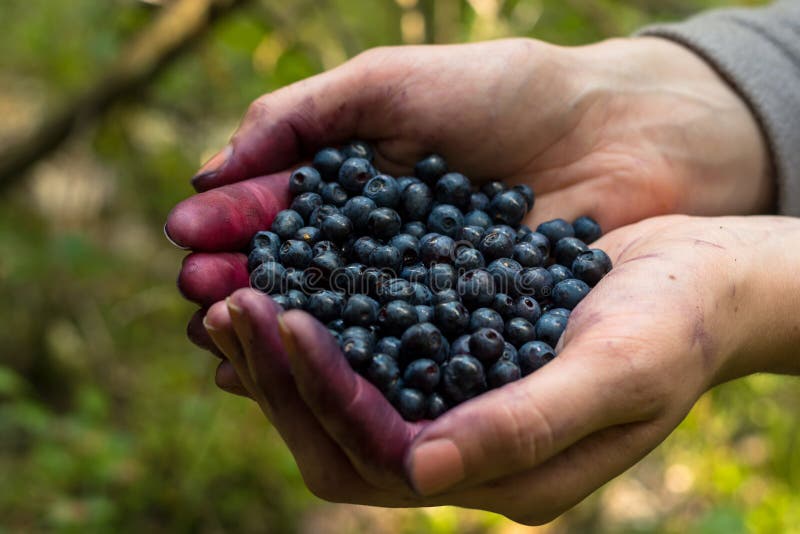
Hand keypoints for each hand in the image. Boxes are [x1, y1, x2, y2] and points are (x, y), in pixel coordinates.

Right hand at [166, 35, 773, 345]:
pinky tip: (303, 378)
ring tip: (228, 343)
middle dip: (242, 279)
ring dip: (280, 330)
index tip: (187, 235)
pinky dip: (348, 366)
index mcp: (354, 178)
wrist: (618, 132)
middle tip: (197, 294)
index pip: (277, 206)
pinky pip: (393, 352)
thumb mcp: (392, 81)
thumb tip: (213, 168)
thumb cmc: (505, 93)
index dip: (231, 219)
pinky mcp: (458, 327)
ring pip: (333, 318)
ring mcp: (415, 287)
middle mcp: (377, 240)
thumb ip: (304, 116)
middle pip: (295, 269)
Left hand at [197, 215, 799, 523]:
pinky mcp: (449, 359)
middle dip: (279, 380)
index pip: (382, 456)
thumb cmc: (676, 326)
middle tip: (230, 305)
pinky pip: (365, 353)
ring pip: (342, 399)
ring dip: (282, 355)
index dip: (326, 395)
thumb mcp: (615, 373)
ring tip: (237, 293)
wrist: (701, 280)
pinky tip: (287, 279)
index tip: (285, 319)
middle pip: (341, 441)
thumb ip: (523, 427)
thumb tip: (417, 473)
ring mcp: (452, 408)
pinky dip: (320, 322)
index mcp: (503, 475)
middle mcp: (464, 452)